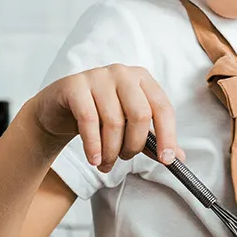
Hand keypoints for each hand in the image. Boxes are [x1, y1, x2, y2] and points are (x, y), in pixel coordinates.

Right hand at [32, 64, 179, 171]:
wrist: (58, 110)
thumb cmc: (98, 116)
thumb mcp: (127, 127)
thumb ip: (152, 140)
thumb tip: (178, 158)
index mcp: (142, 79)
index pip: (162, 107)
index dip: (167, 135)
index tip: (166, 160)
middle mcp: (122, 73)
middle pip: (140, 114)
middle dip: (134, 145)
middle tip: (125, 158)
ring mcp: (97, 76)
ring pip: (114, 121)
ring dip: (111, 151)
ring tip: (106, 163)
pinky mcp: (75, 85)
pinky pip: (89, 120)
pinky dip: (93, 145)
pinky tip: (94, 158)